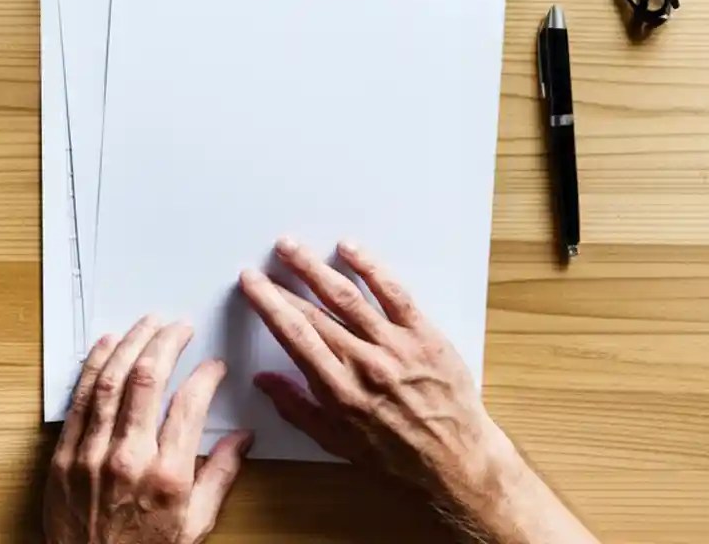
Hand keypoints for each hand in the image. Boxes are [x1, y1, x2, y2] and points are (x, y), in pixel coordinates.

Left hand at [44, 316, 253, 543]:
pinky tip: (106, 346)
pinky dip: (93, 366)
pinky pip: (79, 400)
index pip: (190, 404)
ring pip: (111, 381)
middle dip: (167, 343)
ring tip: (146, 324)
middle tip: (179, 327)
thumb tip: (243, 440)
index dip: (206, 375)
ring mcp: (92, 455)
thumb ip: (221, 476)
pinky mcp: (64, 457)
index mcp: (168, 476)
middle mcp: (129, 458)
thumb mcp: (196, 525)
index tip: (214, 366)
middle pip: (148, 380)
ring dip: (130, 343)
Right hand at [240, 238, 598, 543]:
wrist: (456, 461)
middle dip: (283, 284)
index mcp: (338, 390)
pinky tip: (349, 249)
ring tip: (291, 247)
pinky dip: (370, 267)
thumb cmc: (397, 458)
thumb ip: (297, 408)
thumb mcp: (337, 443)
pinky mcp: (424, 334)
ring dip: (314, 267)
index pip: (293, 334)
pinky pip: (394, 292)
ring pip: (347, 295)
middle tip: (263, 264)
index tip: (252, 283)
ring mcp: (396, 345)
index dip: (268, 304)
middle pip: (314, 311)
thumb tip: (264, 381)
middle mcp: (364, 363)